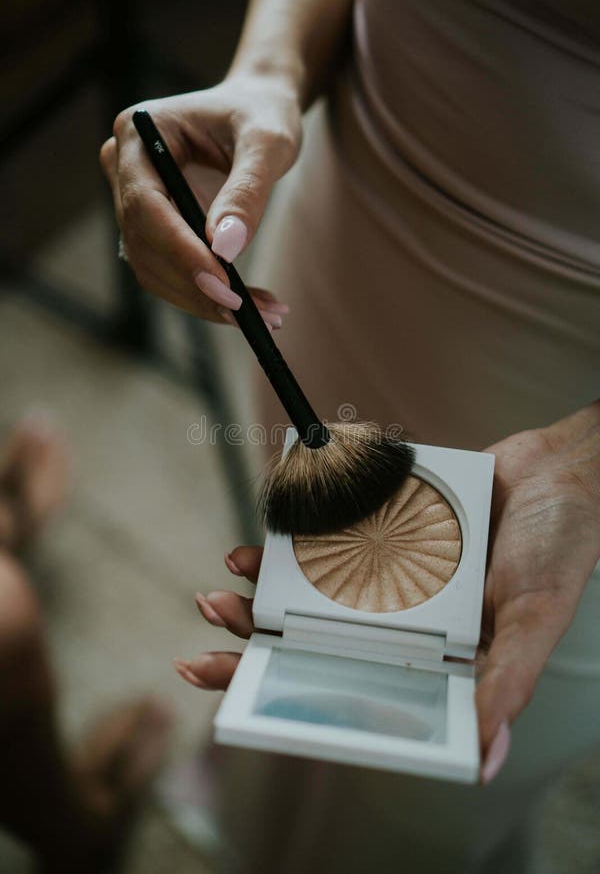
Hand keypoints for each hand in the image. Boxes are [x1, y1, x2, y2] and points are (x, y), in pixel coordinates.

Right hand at [100, 74, 301, 325]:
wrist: (256, 110)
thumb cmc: (262, 113)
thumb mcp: (268, 142)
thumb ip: (248, 190)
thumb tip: (225, 248)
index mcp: (141, 133)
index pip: (146, 205)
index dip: (181, 252)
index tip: (225, 287)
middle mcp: (124, 167)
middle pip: (144, 244)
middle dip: (197, 286)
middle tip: (254, 314)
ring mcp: (132, 199)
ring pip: (152, 269)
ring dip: (203, 301)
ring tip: (264, 315)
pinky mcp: (151, 227)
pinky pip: (168, 272)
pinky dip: (205, 295)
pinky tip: (250, 307)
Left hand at [175, 405, 599, 783]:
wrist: (565, 471)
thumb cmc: (561, 549)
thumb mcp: (536, 618)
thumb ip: (506, 682)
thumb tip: (480, 759)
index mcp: (430, 651)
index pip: (344, 683)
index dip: (286, 689)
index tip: (226, 691)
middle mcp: (400, 613)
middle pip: (312, 634)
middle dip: (254, 637)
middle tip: (206, 629)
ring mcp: (388, 567)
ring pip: (311, 585)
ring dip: (263, 587)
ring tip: (223, 583)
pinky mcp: (386, 521)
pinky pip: (331, 530)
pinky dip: (296, 533)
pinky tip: (265, 538)